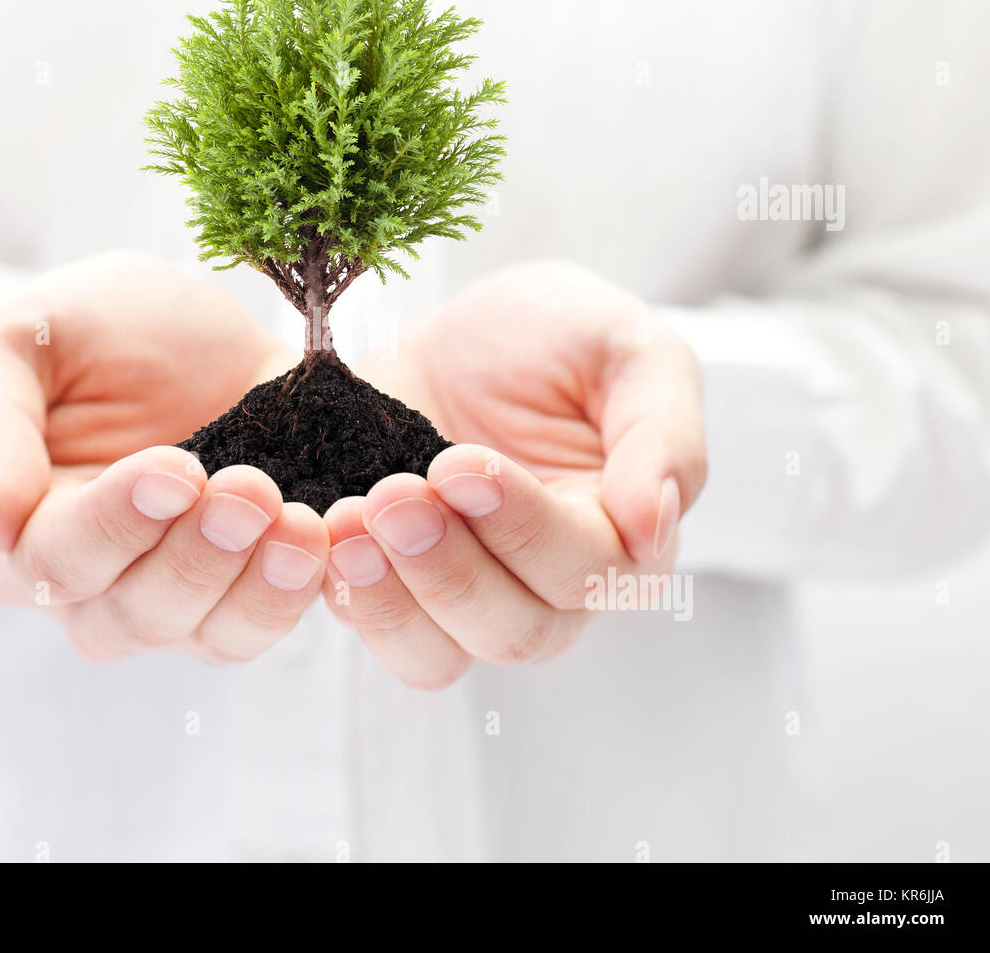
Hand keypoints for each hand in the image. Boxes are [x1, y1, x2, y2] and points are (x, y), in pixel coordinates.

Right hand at [0, 252, 327, 661]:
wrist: (174, 328)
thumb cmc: (80, 332)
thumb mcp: (15, 341)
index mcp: (22, 535)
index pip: (56, 561)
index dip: (116, 523)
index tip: (177, 468)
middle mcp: (94, 588)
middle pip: (136, 614)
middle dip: (198, 556)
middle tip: (249, 489)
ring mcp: (178, 595)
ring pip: (210, 634)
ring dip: (259, 589)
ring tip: (303, 527)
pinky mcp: (247, 583)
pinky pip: (271, 618)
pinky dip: (307, 590)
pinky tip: (332, 541)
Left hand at [322, 260, 707, 688]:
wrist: (456, 332)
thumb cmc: (557, 336)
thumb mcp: (626, 349)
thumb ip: (662, 432)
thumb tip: (654, 527)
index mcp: (618, 538)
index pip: (586, 571)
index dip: (523, 528)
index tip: (459, 464)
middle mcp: (545, 588)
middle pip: (512, 630)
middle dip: (447, 568)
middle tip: (392, 494)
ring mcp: (465, 593)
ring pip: (439, 657)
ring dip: (393, 600)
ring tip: (349, 526)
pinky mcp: (395, 583)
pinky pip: (376, 630)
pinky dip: (348, 596)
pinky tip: (326, 535)